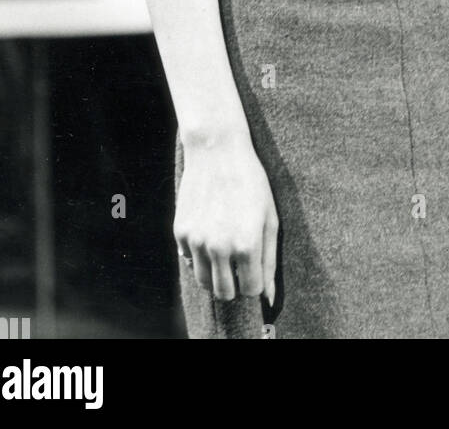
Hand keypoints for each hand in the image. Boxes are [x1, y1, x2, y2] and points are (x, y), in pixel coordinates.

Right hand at [174, 133, 279, 302]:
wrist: (216, 150)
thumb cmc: (250, 182)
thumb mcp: (269, 218)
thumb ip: (269, 261)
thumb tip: (268, 297)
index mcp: (246, 244)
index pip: (250, 290)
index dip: (255, 282)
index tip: (255, 268)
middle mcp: (219, 247)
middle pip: (225, 293)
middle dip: (234, 284)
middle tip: (240, 262)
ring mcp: (196, 241)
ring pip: (204, 282)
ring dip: (216, 273)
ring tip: (225, 247)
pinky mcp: (180, 232)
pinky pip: (190, 260)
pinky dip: (200, 254)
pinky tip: (210, 229)